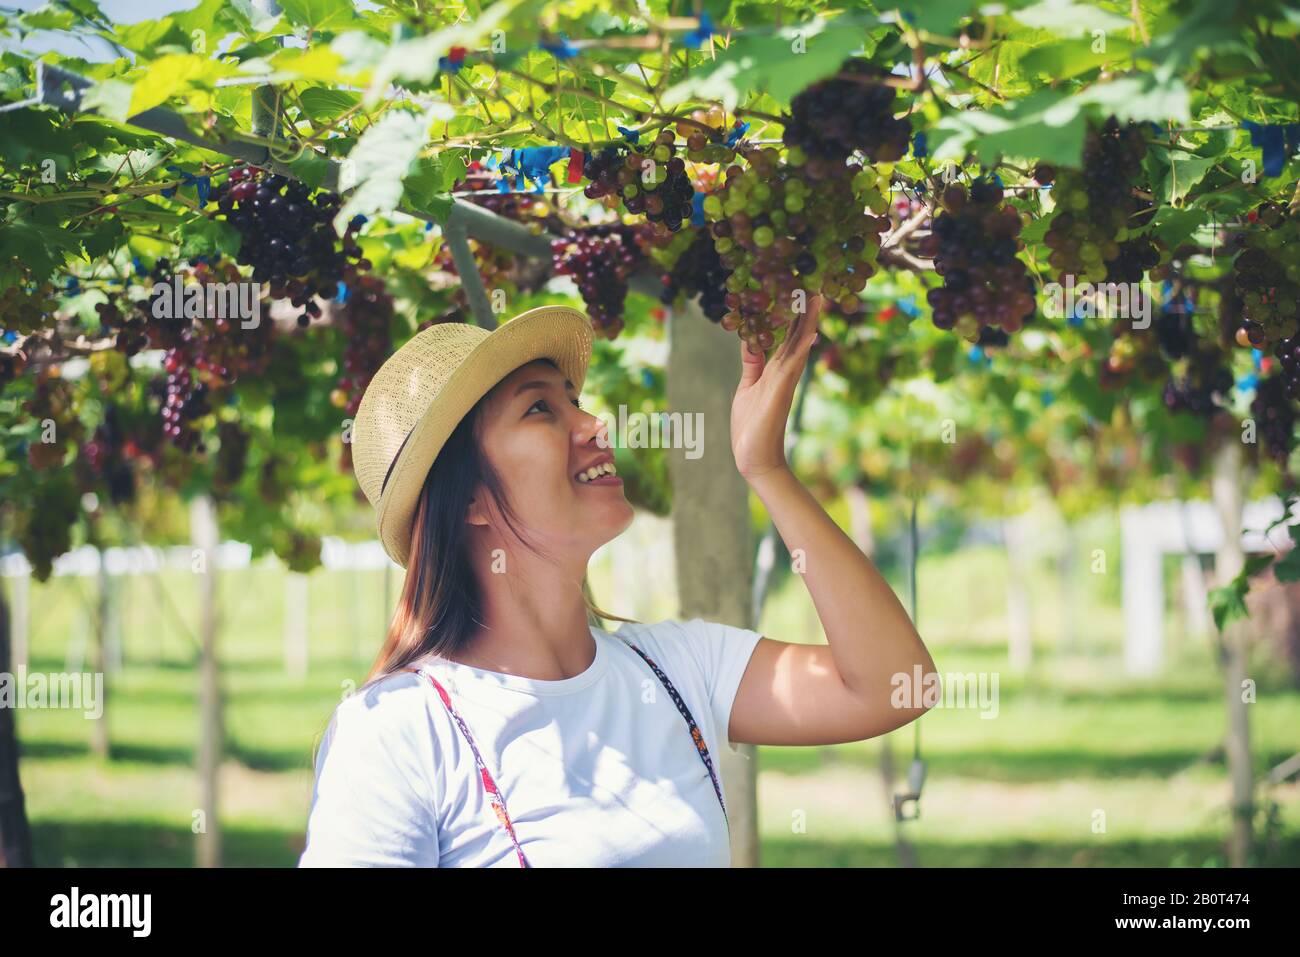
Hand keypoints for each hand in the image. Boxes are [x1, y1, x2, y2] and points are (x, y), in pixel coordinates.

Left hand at [730, 296, 821, 481]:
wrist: (754, 458)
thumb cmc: (751, 426)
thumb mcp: (748, 386)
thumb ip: (753, 364)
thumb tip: (751, 340)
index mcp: (775, 370)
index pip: (788, 337)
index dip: (794, 315)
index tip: (800, 292)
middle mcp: (784, 373)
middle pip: (798, 337)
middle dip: (806, 312)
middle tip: (815, 285)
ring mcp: (784, 382)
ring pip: (799, 347)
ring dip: (808, 323)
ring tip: (816, 299)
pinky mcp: (780, 393)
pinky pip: (792, 367)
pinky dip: (801, 349)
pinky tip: (809, 334)